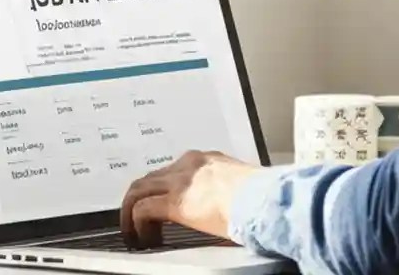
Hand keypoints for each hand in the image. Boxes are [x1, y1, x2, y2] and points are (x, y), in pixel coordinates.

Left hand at [120, 150, 258, 248]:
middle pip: (152, 177)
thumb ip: (231, 193)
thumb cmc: (265, 196)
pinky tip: (143, 238)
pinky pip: (143, 210)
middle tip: (138, 218)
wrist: (266, 200)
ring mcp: (180, 181)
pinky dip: (137, 224)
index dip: (163, 188)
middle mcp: (190, 165)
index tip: (161, 202)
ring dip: (131, 211)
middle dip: (141, 197)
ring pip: (139, 190)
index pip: (175, 169)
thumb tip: (235, 208)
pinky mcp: (175, 202)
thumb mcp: (244, 188)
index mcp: (208, 161)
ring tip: (134, 232)